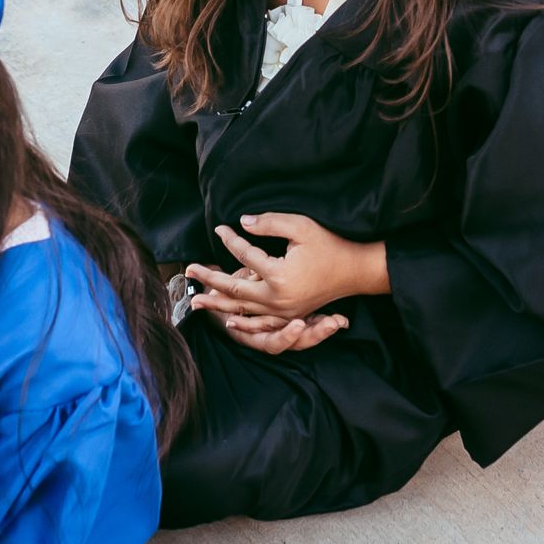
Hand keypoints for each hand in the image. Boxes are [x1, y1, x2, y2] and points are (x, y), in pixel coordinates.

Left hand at [185, 213, 386, 332]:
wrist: (355, 270)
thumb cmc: (330, 244)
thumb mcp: (301, 226)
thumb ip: (268, 223)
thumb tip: (241, 222)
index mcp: (278, 275)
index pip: (245, 256)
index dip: (230, 240)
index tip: (219, 228)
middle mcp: (277, 298)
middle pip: (234, 289)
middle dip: (209, 279)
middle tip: (189, 271)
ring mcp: (282, 311)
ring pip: (242, 308)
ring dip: (217, 303)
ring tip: (195, 300)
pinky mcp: (288, 315)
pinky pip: (258, 321)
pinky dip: (240, 318)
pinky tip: (226, 317)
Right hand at [201, 300, 348, 353]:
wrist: (227, 306)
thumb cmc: (228, 300)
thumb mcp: (236, 296)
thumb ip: (245, 288)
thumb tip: (252, 277)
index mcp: (256, 336)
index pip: (273, 343)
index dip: (286, 336)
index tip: (299, 325)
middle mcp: (274, 337)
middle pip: (298, 344)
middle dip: (316, 334)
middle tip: (332, 324)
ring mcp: (286, 332)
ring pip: (307, 339)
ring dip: (323, 331)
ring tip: (339, 322)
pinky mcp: (297, 324)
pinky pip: (313, 329)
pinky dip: (326, 325)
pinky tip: (343, 322)